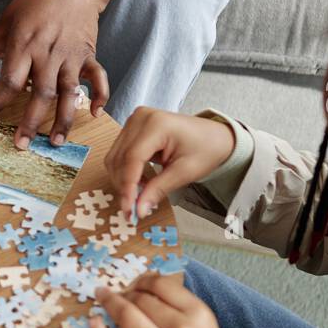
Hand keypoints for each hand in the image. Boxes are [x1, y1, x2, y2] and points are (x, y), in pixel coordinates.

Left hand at [0, 0, 108, 148]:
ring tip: (56, 142)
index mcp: (25, 45)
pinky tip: (94, 113)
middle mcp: (48, 54)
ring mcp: (71, 56)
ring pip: (68, 93)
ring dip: (63, 119)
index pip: (10, 80)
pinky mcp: (88, 55)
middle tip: (22, 145)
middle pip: (40, 94)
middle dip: (31, 122)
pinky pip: (97, 77)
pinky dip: (99, 95)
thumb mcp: (9, 16)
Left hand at [91, 275, 246, 327]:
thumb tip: (143, 289)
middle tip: (118, 295)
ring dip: (110, 303)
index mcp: (199, 315)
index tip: (135, 284)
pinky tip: (93, 322)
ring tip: (102, 298)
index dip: (142, 280)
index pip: (162, 284)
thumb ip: (180, 308)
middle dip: (126, 293)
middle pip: (141, 299)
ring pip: (126, 316)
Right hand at [105, 106, 236, 217]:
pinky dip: (124, 172)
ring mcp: (134, 120)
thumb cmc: (205, 149)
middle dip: (123, 186)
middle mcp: (141, 118)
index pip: (133, 158)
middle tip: (132, 209)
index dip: (128, 185)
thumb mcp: (185, 172)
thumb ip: (158, 189)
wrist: (214, 136)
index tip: (129, 209)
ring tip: (138, 195)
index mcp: (158, 124)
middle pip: (119, 158)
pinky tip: (139, 182)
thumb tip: (138, 210)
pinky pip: (118, 153)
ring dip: (122, 180)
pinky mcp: (132, 127)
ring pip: (114, 157)